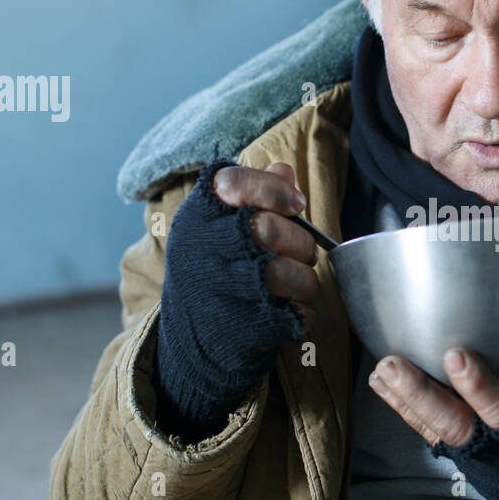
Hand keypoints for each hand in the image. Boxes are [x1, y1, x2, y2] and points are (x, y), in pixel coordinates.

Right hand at [210, 162, 319, 329]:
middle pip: (268, 230)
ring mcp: (221, 289)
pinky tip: (291, 308)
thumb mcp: (220, 223)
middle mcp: (204, 249)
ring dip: (306, 280)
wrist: (192, 329)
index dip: (273, 189)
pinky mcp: (242, 325)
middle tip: (303, 251)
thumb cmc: (215, 264)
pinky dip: (303, 310)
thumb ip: (254, 193)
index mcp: (199, 217)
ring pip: (284, 274)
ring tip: (300, 283)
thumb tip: (283, 171)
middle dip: (300, 241)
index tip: (297, 204)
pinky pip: (293, 312)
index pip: (233, 183)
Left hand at [368, 305, 498, 499]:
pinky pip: (437, 439)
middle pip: (453, 421)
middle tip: (389, 364)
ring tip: (378, 370)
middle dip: (420, 393)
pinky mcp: (476, 467)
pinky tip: (388, 390)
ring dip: (405, 401)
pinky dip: (413, 416)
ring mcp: (485, 461)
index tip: (455, 356)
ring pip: (437, 429)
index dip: (477, 384)